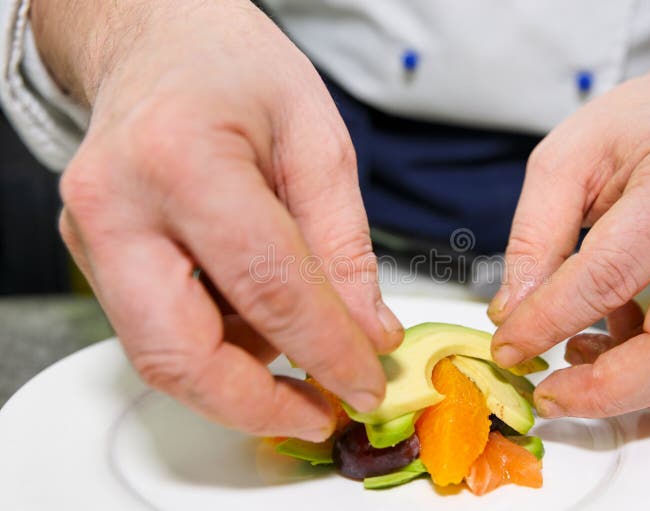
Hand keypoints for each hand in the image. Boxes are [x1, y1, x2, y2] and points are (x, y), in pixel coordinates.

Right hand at [36, 0, 403, 439]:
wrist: (157, 44)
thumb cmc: (234, 70)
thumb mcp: (316, 139)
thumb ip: (343, 244)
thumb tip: (366, 331)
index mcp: (181, 159)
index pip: (267, 287)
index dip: (326, 350)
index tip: (366, 383)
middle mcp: (116, 207)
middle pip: (181, 353)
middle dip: (258, 405)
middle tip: (322, 411)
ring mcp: (93, 237)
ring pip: (163, 355)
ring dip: (242, 375)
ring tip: (300, 341)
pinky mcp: (95, 258)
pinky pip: (159, 330)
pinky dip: (218, 344)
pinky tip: (258, 315)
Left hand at [488, 18, 649, 417]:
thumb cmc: (636, 130)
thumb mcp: (563, 159)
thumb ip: (534, 236)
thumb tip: (512, 310)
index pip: (610, 274)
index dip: (549, 321)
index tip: (507, 345)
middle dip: (604, 389)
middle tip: (548, 394)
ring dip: (627, 391)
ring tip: (570, 365)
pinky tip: (605, 348)